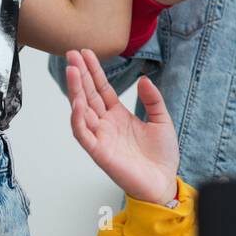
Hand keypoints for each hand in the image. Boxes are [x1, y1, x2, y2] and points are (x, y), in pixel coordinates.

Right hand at [66, 48, 179, 203]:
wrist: (164, 182)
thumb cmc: (161, 156)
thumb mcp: (162, 120)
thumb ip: (153, 100)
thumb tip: (143, 79)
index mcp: (118, 116)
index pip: (101, 89)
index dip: (93, 71)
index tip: (85, 53)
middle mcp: (106, 124)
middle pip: (88, 95)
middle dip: (79, 74)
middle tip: (71, 54)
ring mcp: (101, 137)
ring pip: (82, 110)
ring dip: (75, 91)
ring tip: (71, 71)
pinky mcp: (99, 152)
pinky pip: (83, 134)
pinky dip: (77, 118)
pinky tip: (76, 102)